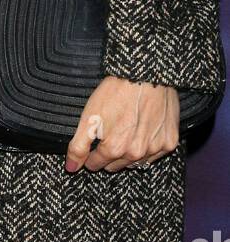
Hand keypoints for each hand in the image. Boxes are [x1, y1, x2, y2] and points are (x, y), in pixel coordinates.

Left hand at [65, 75, 179, 172]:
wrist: (144, 73)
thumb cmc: (115, 91)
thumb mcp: (89, 116)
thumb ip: (79, 146)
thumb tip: (71, 168)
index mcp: (114, 149)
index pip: (96, 164)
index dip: (91, 155)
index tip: (93, 144)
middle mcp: (136, 154)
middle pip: (116, 165)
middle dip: (109, 154)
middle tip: (110, 133)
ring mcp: (155, 149)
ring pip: (136, 161)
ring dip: (129, 152)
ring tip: (126, 130)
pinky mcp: (170, 141)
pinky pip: (155, 153)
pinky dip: (148, 146)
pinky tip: (143, 129)